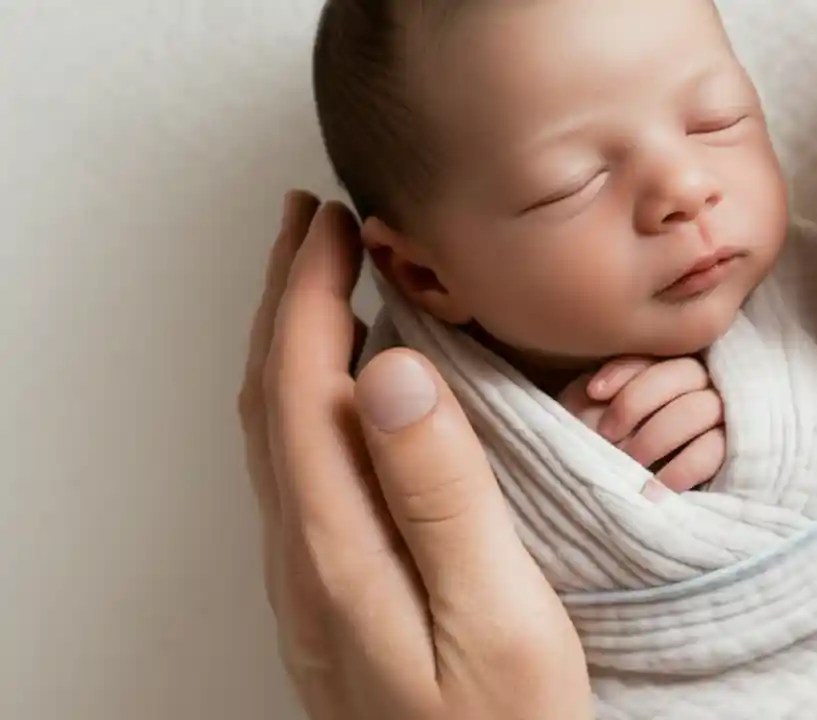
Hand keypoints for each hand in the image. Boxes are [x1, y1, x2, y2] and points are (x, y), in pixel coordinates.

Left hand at [238, 193, 590, 719]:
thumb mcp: (496, 613)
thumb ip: (441, 493)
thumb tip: (392, 368)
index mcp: (341, 548)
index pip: (304, 387)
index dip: (308, 294)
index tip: (331, 223)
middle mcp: (307, 558)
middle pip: (272, 399)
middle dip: (283, 300)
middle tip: (308, 224)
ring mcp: (313, 581)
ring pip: (277, 434)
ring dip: (290, 345)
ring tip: (317, 285)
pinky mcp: (334, 595)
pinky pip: (299, 470)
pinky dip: (307, 402)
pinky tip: (342, 396)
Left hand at [559, 356, 725, 492]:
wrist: (611, 487)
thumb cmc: (602, 442)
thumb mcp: (591, 413)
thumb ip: (598, 394)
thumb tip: (598, 392)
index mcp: (668, 365)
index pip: (657, 353)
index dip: (625, 370)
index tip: (593, 392)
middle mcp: (702, 382)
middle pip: (684, 372)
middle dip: (638, 402)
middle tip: (607, 435)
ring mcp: (721, 415)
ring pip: (701, 408)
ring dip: (659, 434)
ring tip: (631, 461)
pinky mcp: (730, 451)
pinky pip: (712, 451)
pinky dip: (683, 468)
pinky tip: (657, 486)